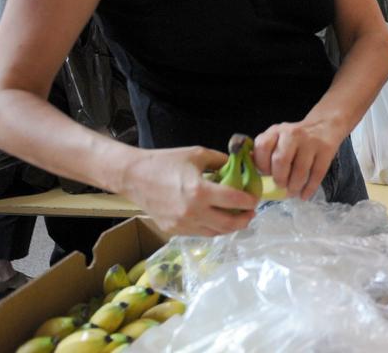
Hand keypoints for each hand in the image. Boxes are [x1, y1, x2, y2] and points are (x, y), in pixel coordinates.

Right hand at [119, 146, 257, 235]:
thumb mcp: (198, 155)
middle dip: (244, 219)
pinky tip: (217, 219)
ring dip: (230, 227)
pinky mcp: (174, 230)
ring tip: (237, 218)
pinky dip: (212, 228)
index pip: (235, 201)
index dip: (249, 201)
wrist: (133, 176)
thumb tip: (239, 166)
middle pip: (228, 224)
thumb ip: (221, 161)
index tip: (255, 198)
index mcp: (200, 191)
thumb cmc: (165, 162)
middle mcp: (192, 212)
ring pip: (215, 232)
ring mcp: (182, 224)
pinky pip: (200, 233)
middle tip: (250, 212)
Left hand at [253, 119, 343, 199]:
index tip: (267, 175)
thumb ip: (264, 152)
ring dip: (294, 186)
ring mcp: (310, 141)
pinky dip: (309, 188)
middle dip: (279, 179)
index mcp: (276, 131)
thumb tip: (248, 172)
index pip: (262, 147)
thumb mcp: (277, 138)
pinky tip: (305, 195)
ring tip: (293, 191)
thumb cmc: (296, 138)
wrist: (325, 124)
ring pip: (300, 170)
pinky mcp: (326, 149)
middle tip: (281, 186)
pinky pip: (317, 174)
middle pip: (281, 161)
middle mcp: (292, 134)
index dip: (262, 165)